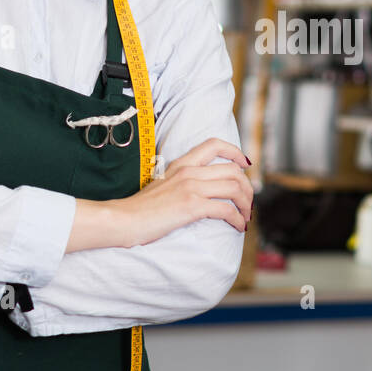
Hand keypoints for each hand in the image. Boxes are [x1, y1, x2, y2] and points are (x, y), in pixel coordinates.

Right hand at [108, 138, 252, 247]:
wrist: (123, 219)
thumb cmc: (140, 209)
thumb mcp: (162, 185)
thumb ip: (181, 182)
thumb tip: (200, 191)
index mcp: (181, 164)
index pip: (214, 144)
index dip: (235, 152)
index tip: (245, 164)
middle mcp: (189, 172)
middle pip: (233, 170)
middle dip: (247, 187)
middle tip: (248, 202)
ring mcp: (191, 187)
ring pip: (235, 187)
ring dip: (246, 203)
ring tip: (246, 216)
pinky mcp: (192, 206)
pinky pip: (227, 209)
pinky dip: (238, 218)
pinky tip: (239, 226)